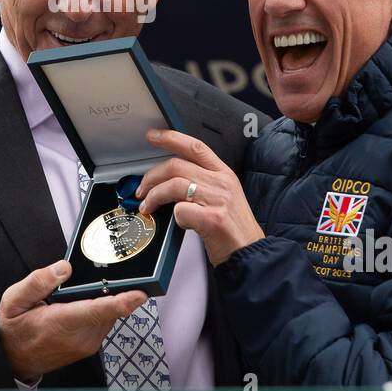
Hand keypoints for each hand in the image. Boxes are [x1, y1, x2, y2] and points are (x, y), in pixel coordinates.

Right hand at [0, 260, 146, 382]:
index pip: (96, 311)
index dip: (121, 302)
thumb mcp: (13, 300)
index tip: (139, 294)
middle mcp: (79, 336)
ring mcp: (88, 343)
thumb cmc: (15, 328)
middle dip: (109, 288)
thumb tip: (65, 268)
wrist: (14, 358)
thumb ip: (38, 282)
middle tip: (95, 275)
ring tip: (79, 293)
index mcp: (60, 323)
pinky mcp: (92, 345)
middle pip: (107, 307)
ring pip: (108, 313)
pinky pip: (105, 320)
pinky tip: (82, 303)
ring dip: (103, 298)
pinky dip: (100, 308)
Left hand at [136, 129, 263, 266]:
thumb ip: (201, 184)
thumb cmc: (233, 230)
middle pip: (177, 165)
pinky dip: (174, 217)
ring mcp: (218, 200)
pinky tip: (179, 223)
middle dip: (152, 176)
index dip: (171, 138)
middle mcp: (221, 183)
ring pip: (174, 185)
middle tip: (142, 189)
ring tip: (148, 207)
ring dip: (154, 196)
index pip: (195, 146)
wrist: (249, 254)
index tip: (153, 136)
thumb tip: (168, 182)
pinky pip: (181, 211)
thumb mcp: (222, 197)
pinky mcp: (213, 219)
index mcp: (224, 174)